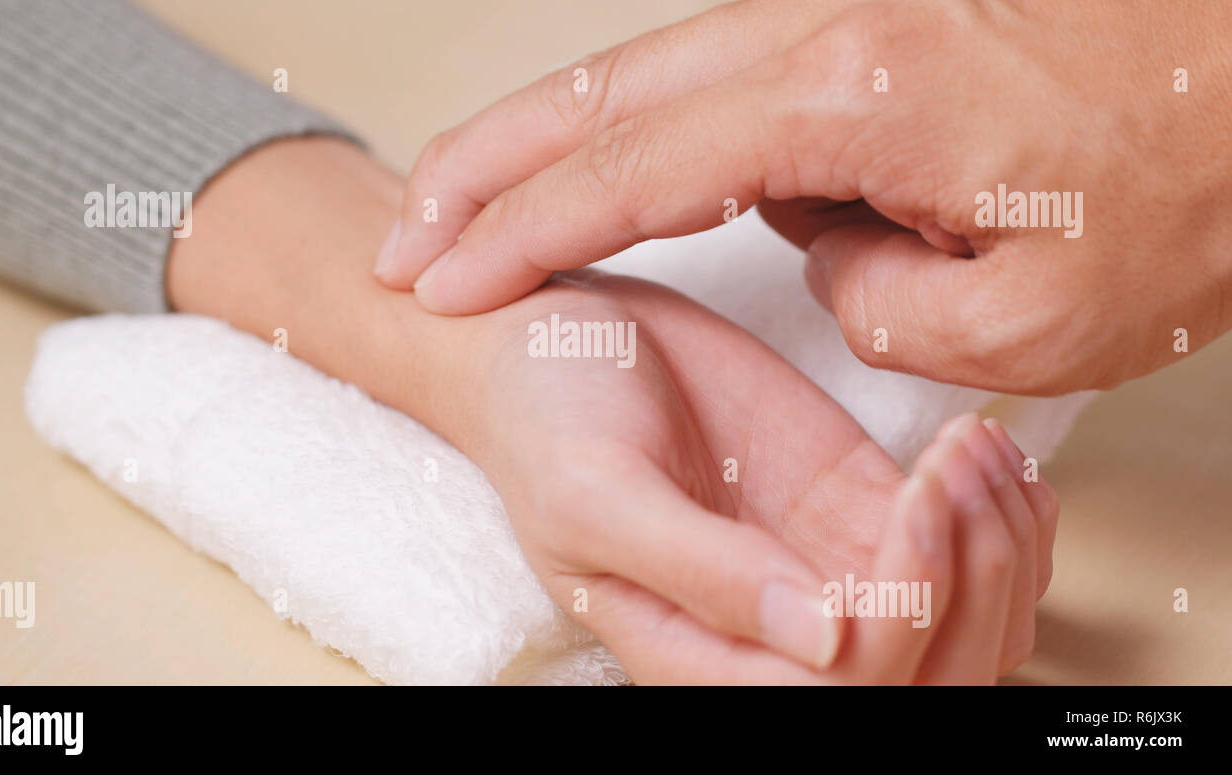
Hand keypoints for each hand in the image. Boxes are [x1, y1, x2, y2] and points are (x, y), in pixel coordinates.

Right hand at [168, 136, 1055, 682]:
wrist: (546, 337)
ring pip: (970, 618)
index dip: (908, 614)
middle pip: (935, 672)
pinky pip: (963, 544)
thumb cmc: (544, 418)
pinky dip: (1006, 509)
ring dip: (1003, 545)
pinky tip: (988, 449)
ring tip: (972, 448)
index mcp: (702, 654)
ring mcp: (826, 566)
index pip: (848, 691)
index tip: (909, 498)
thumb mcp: (597, 494)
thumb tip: (823, 642)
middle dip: (978, 581)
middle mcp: (776, 630)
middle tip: (955, 468)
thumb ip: (700, 571)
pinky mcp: (854, 504)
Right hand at [374, 0, 1231, 394]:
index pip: (631, 171)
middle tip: (409, 219)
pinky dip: (641, 123)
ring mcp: (839, 12)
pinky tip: (623, 172)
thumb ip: (872, 301)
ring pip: (648, 69)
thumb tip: (817, 249)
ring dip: (554, 136)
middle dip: (488, 161)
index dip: (521, 233)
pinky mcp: (866, 24)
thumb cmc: (1185, 182)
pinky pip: (718, 74)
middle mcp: (822, 27)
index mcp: (847, 96)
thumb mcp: (1024, 319)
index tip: (443, 278)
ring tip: (480, 198)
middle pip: (602, 88)